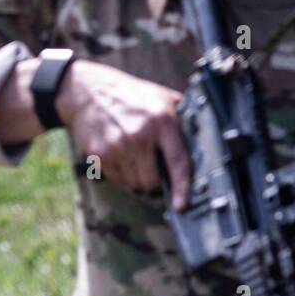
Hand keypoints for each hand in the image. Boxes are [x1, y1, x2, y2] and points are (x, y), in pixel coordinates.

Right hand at [55, 60, 190, 208]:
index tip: (182, 205)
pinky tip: (122, 155)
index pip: (178, 161)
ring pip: (135, 183)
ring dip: (139, 177)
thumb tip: (206, 139)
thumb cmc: (132, 95)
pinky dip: (123, 174)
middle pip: (153, 180)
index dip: (182, 187)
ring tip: (137, 156)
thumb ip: (183, 118)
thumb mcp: (163, 98)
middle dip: (157, 180)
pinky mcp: (99, 153)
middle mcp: (140, 135)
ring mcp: (117, 146)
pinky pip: (117, 179)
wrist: (88, 90)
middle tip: (154, 165)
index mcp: (163, 121)